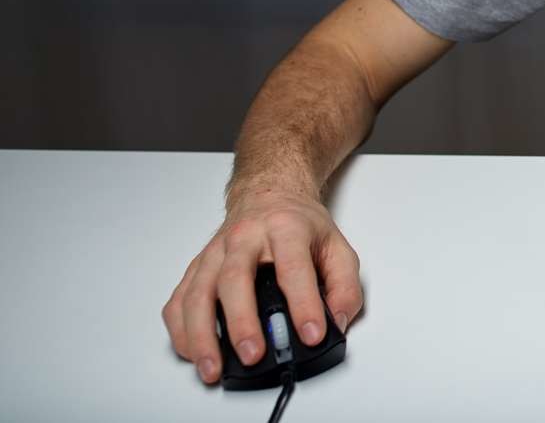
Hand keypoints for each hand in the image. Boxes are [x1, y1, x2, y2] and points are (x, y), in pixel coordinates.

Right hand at [162, 191, 362, 384]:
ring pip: (198, 293)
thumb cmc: (300, 224)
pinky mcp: (196, 268)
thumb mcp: (337, 246)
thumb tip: (338, 322)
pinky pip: (179, 302)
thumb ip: (345, 285)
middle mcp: (245, 238)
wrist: (269, 193)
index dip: (304, 304)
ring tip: (213, 369)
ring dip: (202, 336)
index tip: (312, 335)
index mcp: (286, 229)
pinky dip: (181, 331)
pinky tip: (193, 352)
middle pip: (234, 279)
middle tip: (254, 355)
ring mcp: (215, 253)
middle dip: (242, 323)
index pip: (294, 268)